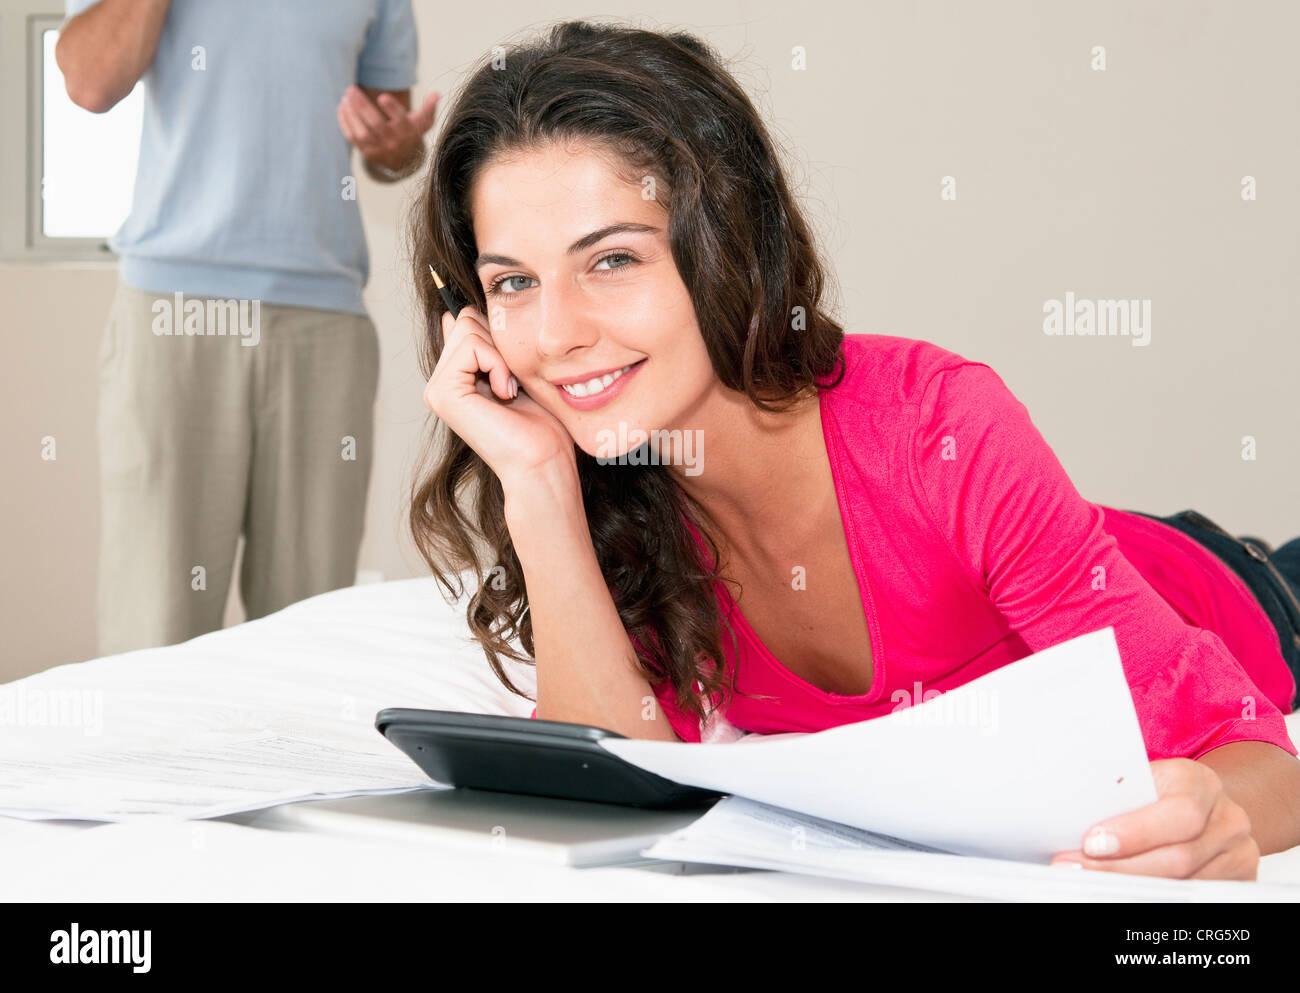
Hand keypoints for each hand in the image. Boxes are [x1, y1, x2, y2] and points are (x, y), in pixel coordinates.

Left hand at [337, 86, 437, 171]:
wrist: (402, 158)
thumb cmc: (411, 132)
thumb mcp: (423, 122)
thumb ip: (429, 108)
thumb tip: (437, 94)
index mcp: (408, 132)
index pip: (401, 121)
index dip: (393, 110)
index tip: (383, 97)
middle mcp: (393, 142)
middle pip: (376, 125)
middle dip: (362, 106)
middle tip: (351, 89)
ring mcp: (378, 149)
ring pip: (362, 133)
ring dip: (351, 114)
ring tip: (345, 97)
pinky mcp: (366, 151)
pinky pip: (352, 138)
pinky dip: (345, 122)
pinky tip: (342, 107)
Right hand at [423, 305, 575, 491]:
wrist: (543, 459)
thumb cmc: (541, 424)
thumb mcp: (513, 370)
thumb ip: (484, 346)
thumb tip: (455, 314)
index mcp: (454, 378)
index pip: (465, 323)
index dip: (496, 337)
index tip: (512, 371)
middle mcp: (440, 384)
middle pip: (466, 320)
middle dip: (500, 344)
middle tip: (513, 384)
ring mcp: (437, 390)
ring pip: (468, 328)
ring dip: (501, 356)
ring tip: (510, 390)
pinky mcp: (442, 393)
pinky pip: (471, 346)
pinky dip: (498, 364)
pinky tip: (505, 394)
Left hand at [1050, 758, 1258, 878]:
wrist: (1203, 802)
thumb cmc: (1159, 790)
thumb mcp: (1142, 778)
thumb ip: (1118, 794)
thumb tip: (1069, 815)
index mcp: (1201, 783)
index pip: (1180, 812)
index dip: (1136, 832)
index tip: (1092, 843)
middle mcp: (1228, 818)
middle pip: (1179, 857)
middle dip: (1121, 867)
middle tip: (1076, 868)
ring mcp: (1238, 853)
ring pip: (1184, 883)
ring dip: (1132, 886)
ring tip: (1091, 880)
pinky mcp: (1237, 880)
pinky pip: (1193, 896)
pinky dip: (1154, 895)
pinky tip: (1123, 891)